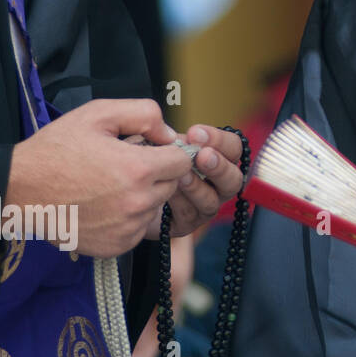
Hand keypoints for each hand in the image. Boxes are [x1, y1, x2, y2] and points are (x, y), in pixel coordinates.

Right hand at [5, 98, 185, 257]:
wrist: (18, 190)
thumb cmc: (57, 149)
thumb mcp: (98, 114)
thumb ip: (144, 114)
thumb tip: (170, 134)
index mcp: (138, 169)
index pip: (183, 161)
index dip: (170, 152)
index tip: (152, 151)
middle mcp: (137, 202)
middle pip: (172, 185)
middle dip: (156, 174)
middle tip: (124, 167)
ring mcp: (127, 228)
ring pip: (156, 207)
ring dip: (143, 196)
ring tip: (110, 186)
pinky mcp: (116, 246)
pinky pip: (139, 228)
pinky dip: (129, 218)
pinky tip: (104, 206)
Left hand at [144, 124, 244, 239]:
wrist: (121, 190)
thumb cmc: (140, 161)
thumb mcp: (154, 140)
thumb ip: (166, 132)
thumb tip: (170, 134)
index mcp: (215, 158)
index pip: (233, 148)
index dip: (220, 140)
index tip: (196, 133)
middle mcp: (215, 184)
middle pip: (234, 179)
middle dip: (219, 166)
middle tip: (202, 156)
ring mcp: (202, 205)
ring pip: (213, 200)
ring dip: (198, 186)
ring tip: (181, 176)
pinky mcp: (185, 224)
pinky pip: (190, 214)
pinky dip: (181, 202)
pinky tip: (168, 191)